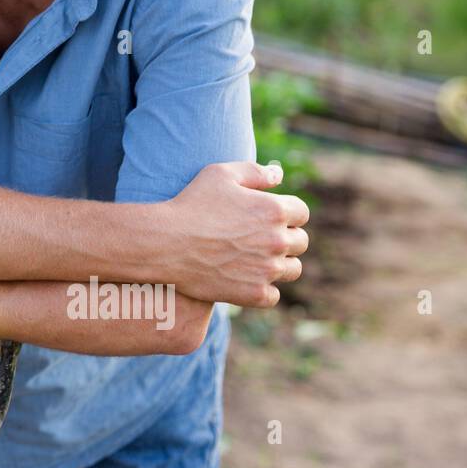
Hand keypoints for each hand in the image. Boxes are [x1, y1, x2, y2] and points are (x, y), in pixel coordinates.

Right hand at [162, 161, 309, 307]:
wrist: (165, 243)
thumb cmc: (190, 204)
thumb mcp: (219, 175)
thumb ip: (254, 172)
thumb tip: (279, 174)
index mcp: (274, 210)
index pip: (301, 213)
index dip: (286, 212)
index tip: (267, 217)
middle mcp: (277, 241)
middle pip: (300, 242)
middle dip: (284, 238)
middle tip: (259, 238)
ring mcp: (267, 270)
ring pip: (292, 270)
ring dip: (279, 264)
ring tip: (256, 259)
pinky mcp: (254, 293)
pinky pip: (273, 295)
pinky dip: (263, 289)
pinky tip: (246, 279)